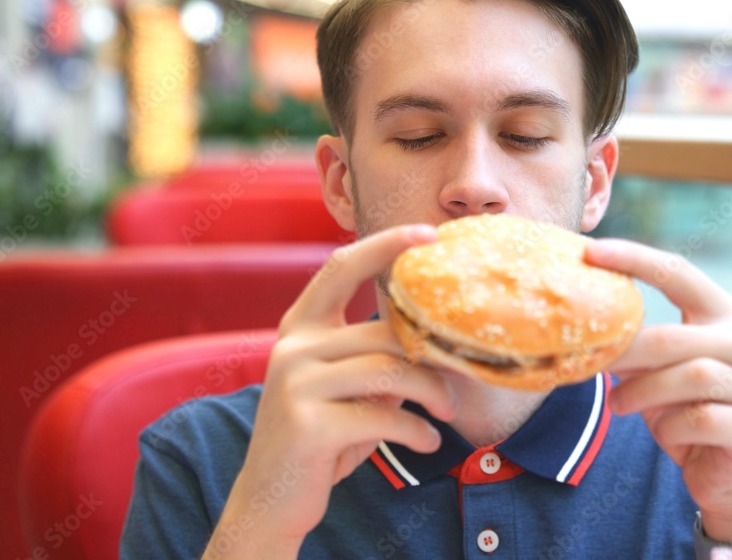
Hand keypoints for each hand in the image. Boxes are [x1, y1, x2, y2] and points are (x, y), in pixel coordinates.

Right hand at [204, 225, 457, 558]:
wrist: (271, 498)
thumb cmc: (322, 435)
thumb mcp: (347, 389)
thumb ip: (377, 357)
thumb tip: (439, 337)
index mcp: (300, 328)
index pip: (341, 267)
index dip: (385, 244)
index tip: (429, 234)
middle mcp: (293, 347)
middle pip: (383, 332)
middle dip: (431, 356)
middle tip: (460, 380)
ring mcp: (296, 384)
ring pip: (389, 370)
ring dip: (431, 393)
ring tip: (447, 413)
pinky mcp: (307, 425)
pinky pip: (383, 415)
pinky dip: (416, 429)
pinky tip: (427, 441)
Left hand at [585, 239, 731, 544]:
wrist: (729, 473)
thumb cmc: (686, 409)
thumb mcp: (657, 372)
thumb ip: (635, 345)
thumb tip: (579, 324)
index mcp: (723, 315)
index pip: (678, 273)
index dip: (634, 259)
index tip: (590, 251)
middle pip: (672, 337)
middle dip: (624, 352)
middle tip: (590, 364)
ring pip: (690, 376)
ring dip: (643, 393)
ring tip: (618, 404)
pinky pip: (701, 419)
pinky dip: (672, 427)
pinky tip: (665, 433)